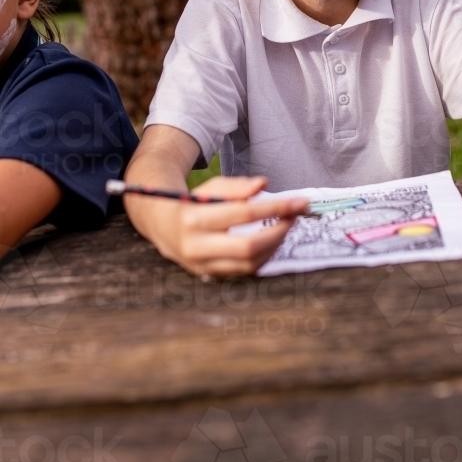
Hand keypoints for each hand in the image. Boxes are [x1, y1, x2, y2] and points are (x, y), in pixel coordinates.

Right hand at [147, 175, 308, 276]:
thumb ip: (237, 186)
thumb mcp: (211, 187)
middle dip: (278, 232)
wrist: (164, 226)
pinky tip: (272, 242)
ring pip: (249, 263)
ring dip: (274, 246)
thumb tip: (264, 185)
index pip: (243, 214)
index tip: (298, 202)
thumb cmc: (194, 203)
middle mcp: (197, 246)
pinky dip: (263, 256)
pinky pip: (244, 271)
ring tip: (285, 228)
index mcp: (195, 218)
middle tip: (294, 218)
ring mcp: (203, 265)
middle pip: (248, 246)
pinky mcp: (210, 275)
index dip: (275, 208)